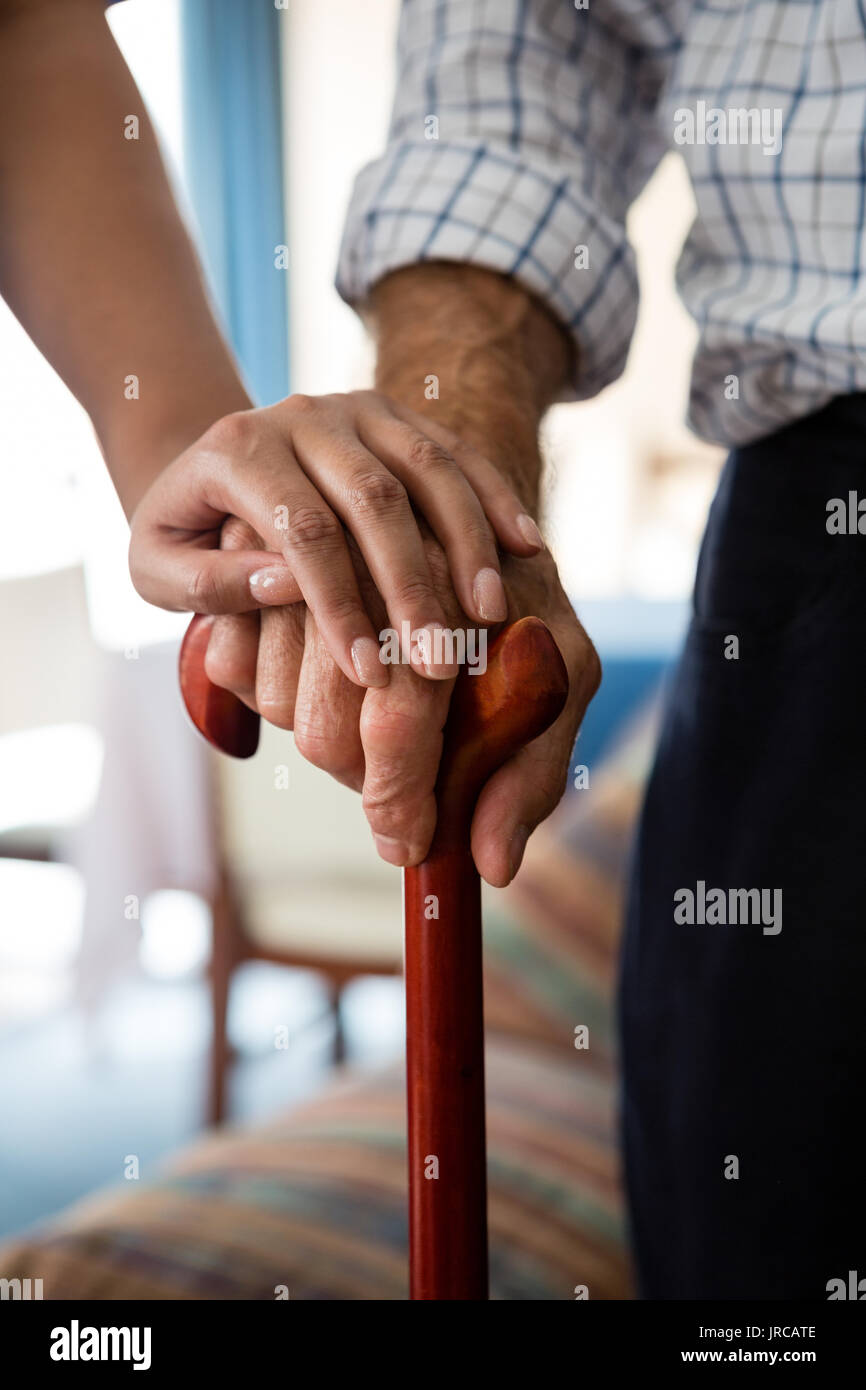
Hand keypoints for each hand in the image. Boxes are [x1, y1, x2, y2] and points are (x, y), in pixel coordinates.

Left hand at [128, 390, 543, 687]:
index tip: (368, 676)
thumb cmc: (184, 534)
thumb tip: (288, 586)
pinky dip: (494, 498)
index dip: (340, 607)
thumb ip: (211, 583)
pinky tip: (526, 549)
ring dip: (468, 543)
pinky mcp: (399, 415)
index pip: (303, 531)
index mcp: (239, 449)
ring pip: (428, 467)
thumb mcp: (157, 568)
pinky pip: (458, 451)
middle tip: (439, 661)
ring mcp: (358, 408)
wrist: (206, 465)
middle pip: (374, 499)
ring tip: (490, 614)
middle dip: (413, 585)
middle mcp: (304, 416)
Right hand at [204, 522, 599, 886]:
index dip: (398, 799)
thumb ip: (531, 774)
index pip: (399, 719)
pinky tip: (323, 679)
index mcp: (453, 600)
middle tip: (400, 778)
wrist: (468, 519)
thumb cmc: (522, 611)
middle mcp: (369, 573)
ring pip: (279, 704)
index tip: (405, 846)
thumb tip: (491, 865)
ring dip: (321, 736)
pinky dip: (270, 693)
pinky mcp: (260, 559)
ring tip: (372, 714)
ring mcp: (309, 563)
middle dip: (362, 778)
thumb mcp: (563, 679)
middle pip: (327, 726)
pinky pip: (234, 666)